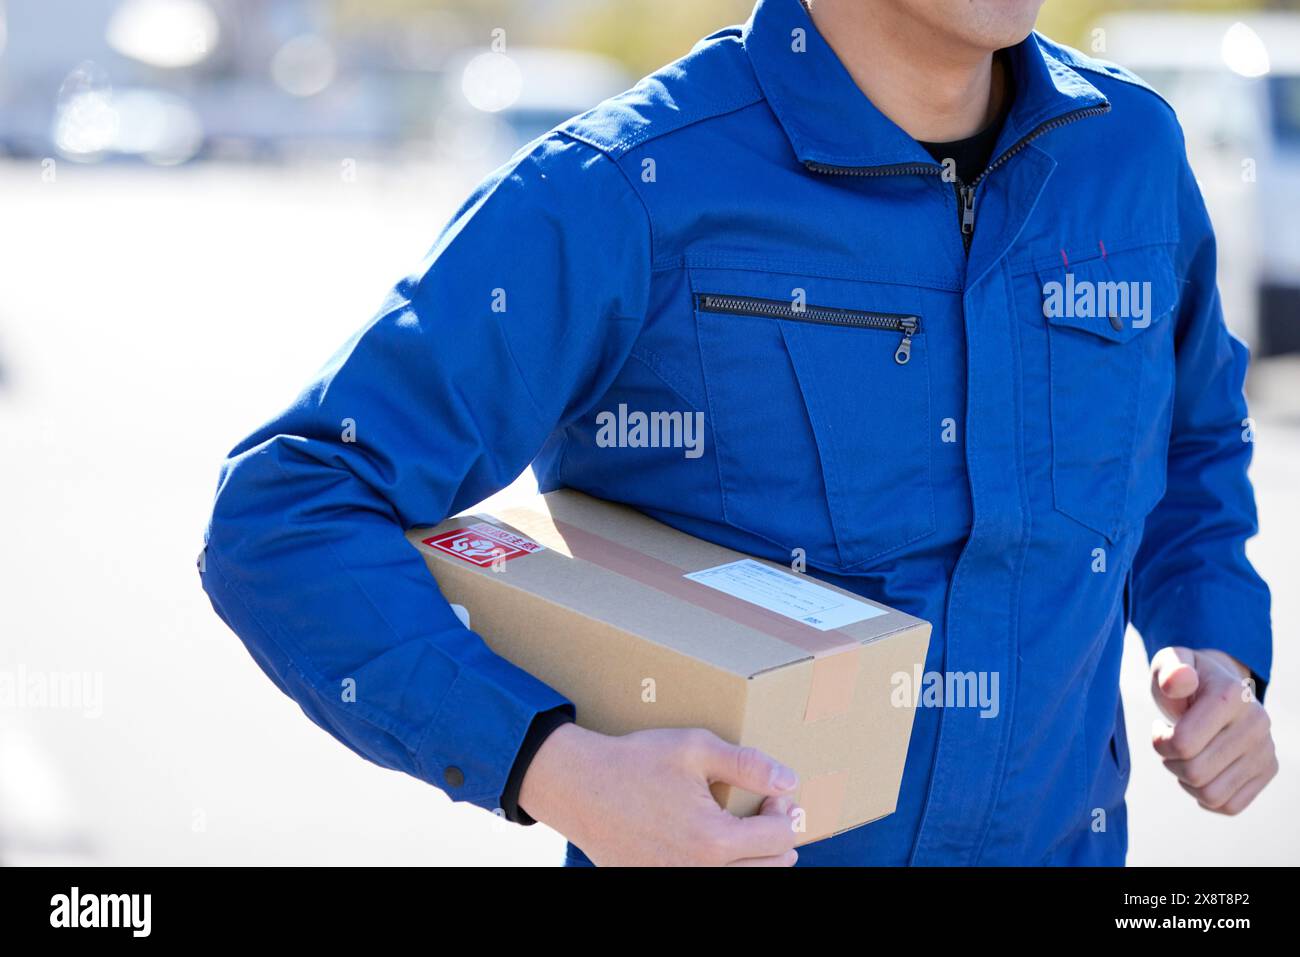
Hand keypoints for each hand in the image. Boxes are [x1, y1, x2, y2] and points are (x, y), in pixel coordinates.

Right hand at [518, 724, 801, 865]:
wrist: (579, 788)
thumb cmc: (636, 763)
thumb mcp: (695, 749)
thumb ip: (748, 765)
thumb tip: (790, 781)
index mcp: (715, 841)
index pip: (779, 838)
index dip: (784, 812)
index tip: (774, 796)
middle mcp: (700, 874)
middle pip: (769, 869)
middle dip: (777, 839)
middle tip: (767, 813)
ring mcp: (677, 883)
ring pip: (742, 882)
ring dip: (755, 859)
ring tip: (747, 834)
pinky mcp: (658, 884)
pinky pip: (707, 883)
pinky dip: (721, 868)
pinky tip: (712, 845)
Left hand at [1150, 646, 1276, 814]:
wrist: (1217, 687)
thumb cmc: (1184, 680)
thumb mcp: (1169, 664)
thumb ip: (1169, 670)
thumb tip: (1180, 679)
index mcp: (1231, 695)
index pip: (1182, 744)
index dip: (1159, 742)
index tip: (1161, 727)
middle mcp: (1257, 723)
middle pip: (1195, 772)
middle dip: (1170, 761)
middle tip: (1171, 743)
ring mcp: (1266, 749)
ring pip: (1211, 795)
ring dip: (1185, 780)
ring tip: (1186, 755)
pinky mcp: (1268, 769)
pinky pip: (1229, 805)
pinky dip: (1205, 796)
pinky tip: (1201, 771)